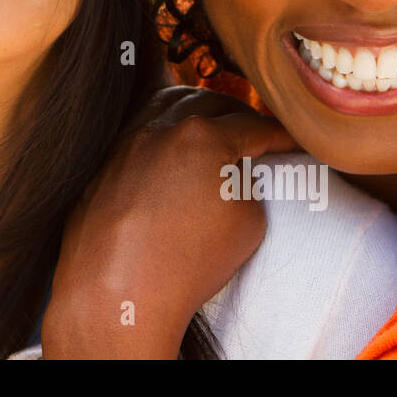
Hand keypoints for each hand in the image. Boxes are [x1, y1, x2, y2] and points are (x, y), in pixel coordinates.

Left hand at [42, 87, 296, 358]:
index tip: (292, 140)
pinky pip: (137, 137)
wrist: (117, 292)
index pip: (253, 125)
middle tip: (254, 135)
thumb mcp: (248, 222)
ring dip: (193, 115)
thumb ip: (247, 183)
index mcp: (202, 137)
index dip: (280, 133)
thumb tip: (235, 173)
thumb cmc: (187, 262)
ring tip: (209, 134)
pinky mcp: (104, 167)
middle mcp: (160, 129)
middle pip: (208, 104)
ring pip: (165, 108)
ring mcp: (126, 145)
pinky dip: (160, 138)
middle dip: (236, 115)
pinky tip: (169, 155)